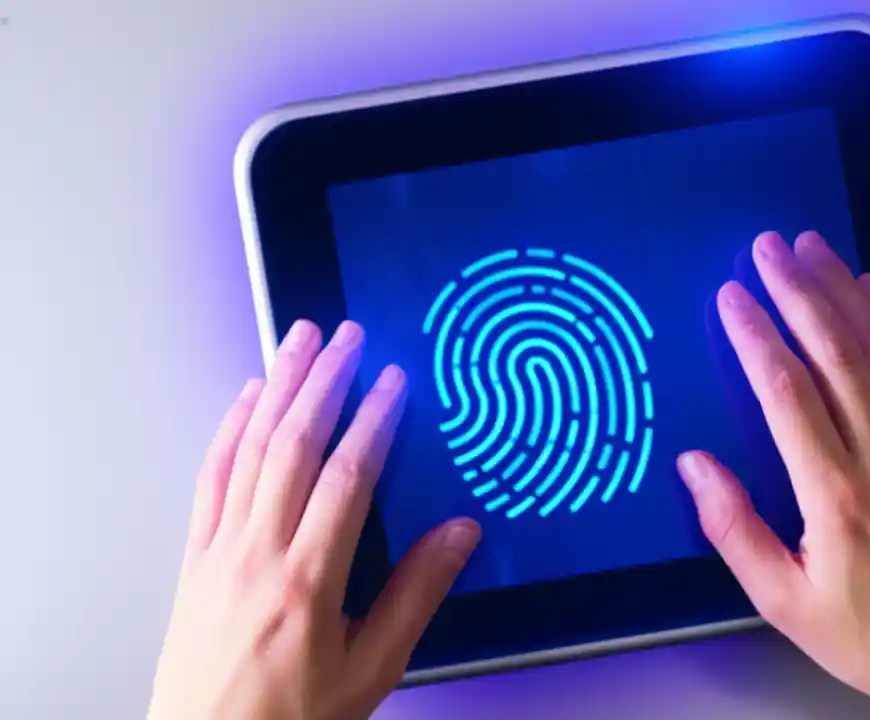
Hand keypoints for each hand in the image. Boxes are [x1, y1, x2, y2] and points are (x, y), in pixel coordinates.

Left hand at [150, 320, 479, 719]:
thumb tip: (459, 535)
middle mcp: (257, 554)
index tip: (393, 380)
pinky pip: (211, 477)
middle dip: (324, 382)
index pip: (348, 477)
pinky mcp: (195, 558)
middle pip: (294, 446)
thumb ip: (416, 596)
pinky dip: (230, 430)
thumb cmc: (290, 718)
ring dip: (277, 388)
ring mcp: (219, 551)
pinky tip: (246, 400)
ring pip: (250, 449)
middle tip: (346, 336)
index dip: (374, 420)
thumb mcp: (373, 668)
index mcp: (308, 580)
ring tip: (297, 341)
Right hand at [678, 232, 869, 718]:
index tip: (731, 296)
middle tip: (767, 247)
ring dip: (844, 292)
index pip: (787, 391)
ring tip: (813, 249)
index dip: (755, 334)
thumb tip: (697, 467)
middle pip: (837, 351)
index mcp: (836, 495)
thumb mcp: (785, 602)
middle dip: (797, 290)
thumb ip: (735, 530)